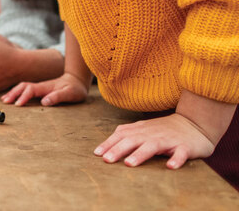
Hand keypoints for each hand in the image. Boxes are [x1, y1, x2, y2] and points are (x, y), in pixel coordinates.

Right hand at [1, 71, 88, 106]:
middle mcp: (40, 86)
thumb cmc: (74, 88)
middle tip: (5, 102)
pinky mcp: (40, 90)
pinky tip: (13, 97)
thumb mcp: (70, 93)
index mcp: (46, 87)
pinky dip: (17, 92)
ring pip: (22, 87)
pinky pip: (25, 89)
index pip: (31, 90)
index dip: (23, 97)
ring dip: (13, 92)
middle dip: (13, 93)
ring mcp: (39, 87)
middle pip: (23, 87)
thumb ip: (58, 96)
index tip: (17, 104)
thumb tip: (44, 102)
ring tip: (4, 99)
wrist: (76, 81)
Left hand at [94, 113, 215, 168]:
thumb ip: (127, 135)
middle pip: (133, 140)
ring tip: (129, 163)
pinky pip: (181, 153)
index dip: (109, 143)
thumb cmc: (163, 130)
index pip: (121, 135)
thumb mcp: (143, 130)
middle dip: (118, 149)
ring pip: (153, 146)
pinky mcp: (185, 146)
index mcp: (141, 130)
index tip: (97, 153)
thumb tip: (106, 146)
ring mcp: (168, 139)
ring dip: (140, 154)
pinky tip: (171, 166)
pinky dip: (176, 159)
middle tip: (107, 160)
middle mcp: (152, 133)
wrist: (194, 124)